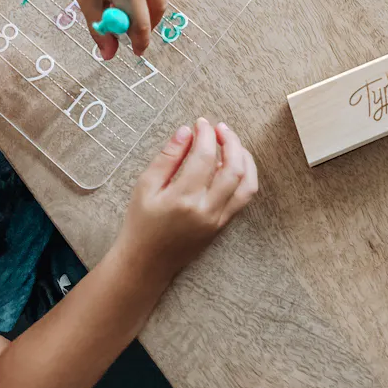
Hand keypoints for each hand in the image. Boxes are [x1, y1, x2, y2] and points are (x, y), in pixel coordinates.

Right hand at [119, 120, 257, 275]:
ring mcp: (218, 220)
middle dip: (230, 141)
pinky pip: (244, 197)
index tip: (200, 123)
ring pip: (246, 183)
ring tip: (230, 142)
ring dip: (243, 157)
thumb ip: (168, 157)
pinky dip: (244, 176)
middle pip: (233, 167)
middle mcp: (206, 210)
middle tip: (218, 127)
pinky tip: (232, 164)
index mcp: (182, 199)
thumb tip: (186, 131)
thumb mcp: (145, 186)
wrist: (146, 264)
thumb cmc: (141, 224)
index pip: (204, 157)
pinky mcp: (223, 226)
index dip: (205, 134)